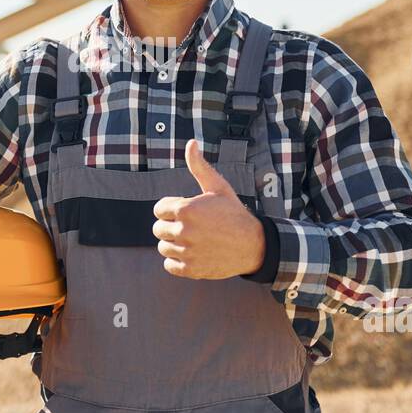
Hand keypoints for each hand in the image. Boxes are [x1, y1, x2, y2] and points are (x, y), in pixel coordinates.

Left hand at [151, 138, 265, 279]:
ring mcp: (186, 252)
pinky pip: (169, 265)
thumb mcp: (218, 186)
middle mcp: (183, 231)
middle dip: (171, 226)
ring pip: (163, 247)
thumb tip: (191, 142)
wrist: (253, 244)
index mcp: (186, 209)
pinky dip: (177, 261)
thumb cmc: (234, 213)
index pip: (158, 209)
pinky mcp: (190, 269)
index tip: (187, 212)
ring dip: (174, 243)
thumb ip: (199, 166)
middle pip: (158, 229)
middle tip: (191, 226)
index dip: (171, 209)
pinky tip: (191, 253)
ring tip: (192, 240)